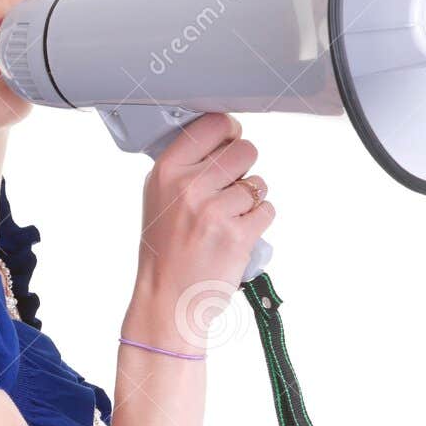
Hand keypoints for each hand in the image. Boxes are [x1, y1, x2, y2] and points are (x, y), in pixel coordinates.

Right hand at [132, 113, 274, 343]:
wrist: (167, 300)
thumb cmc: (165, 253)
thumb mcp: (159, 199)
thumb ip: (185, 168)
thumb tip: (220, 141)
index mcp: (167, 172)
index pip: (213, 125)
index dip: (230, 131)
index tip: (231, 140)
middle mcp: (189, 187)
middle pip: (244, 150)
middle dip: (244, 168)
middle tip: (230, 189)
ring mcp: (214, 211)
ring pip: (258, 183)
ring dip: (251, 200)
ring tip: (228, 220)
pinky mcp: (237, 235)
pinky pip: (266, 210)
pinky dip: (258, 222)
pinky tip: (237, 234)